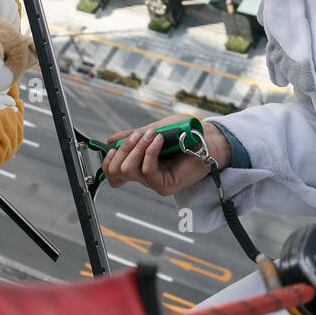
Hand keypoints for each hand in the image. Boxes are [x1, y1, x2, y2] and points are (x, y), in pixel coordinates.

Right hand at [102, 114, 232, 196]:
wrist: (208, 138)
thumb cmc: (184, 132)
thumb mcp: (153, 129)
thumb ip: (132, 136)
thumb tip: (110, 140)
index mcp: (139, 164)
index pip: (113, 174)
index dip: (107, 162)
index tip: (113, 146)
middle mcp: (144, 176)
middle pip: (116, 172)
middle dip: (122, 150)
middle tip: (137, 135)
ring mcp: (154, 182)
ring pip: (128, 170)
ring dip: (136, 148)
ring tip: (151, 136)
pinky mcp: (166, 186)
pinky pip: (147, 170)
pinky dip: (150, 152)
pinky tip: (159, 140)